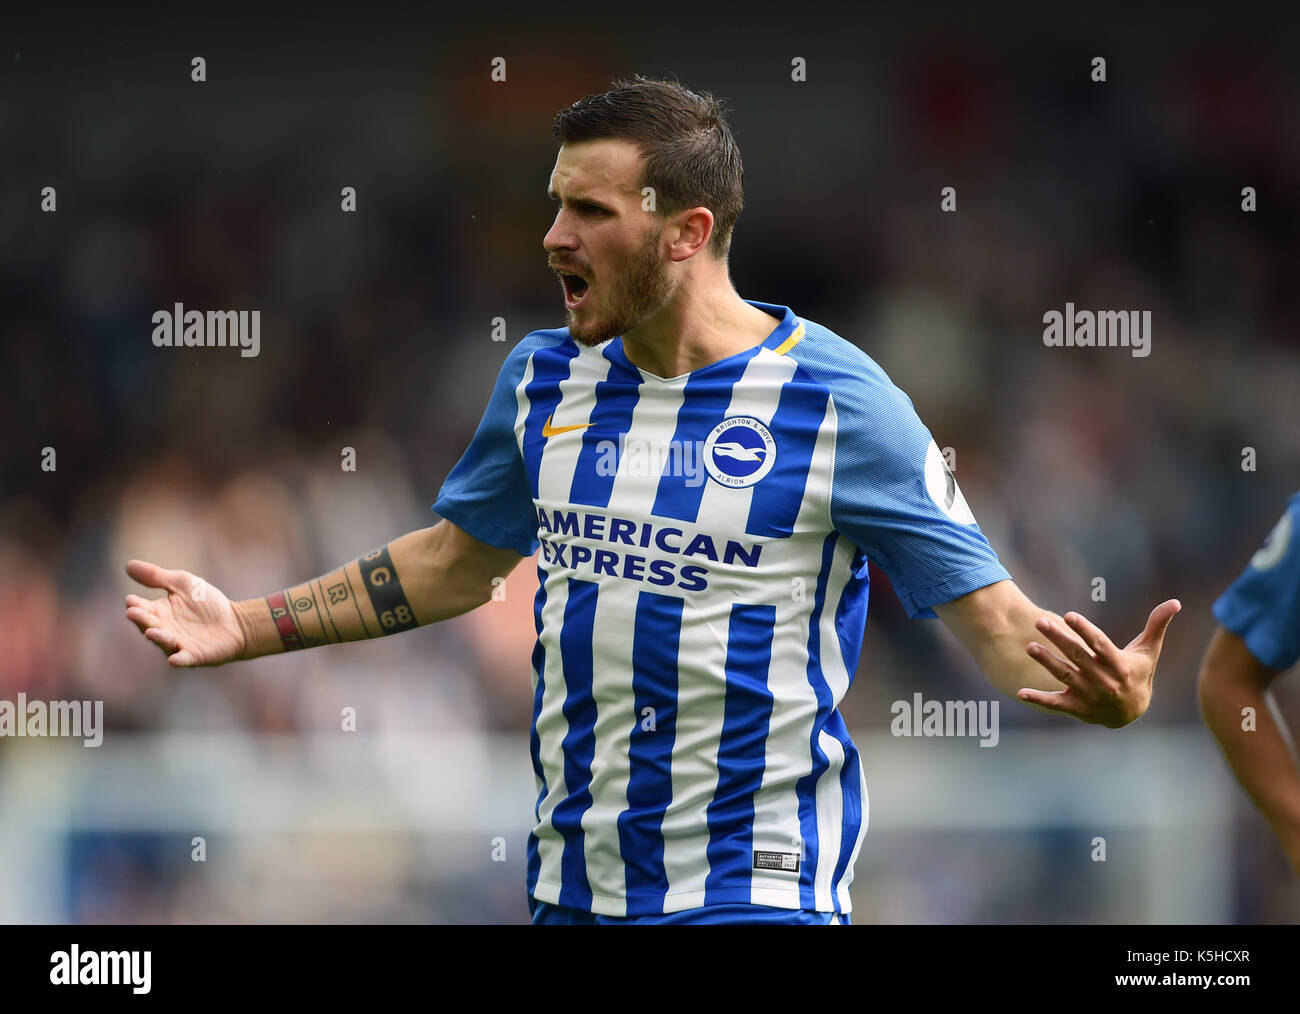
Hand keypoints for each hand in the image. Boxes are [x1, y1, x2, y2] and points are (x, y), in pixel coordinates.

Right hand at [123, 559, 246, 666]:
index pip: (142, 608)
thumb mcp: (182, 584)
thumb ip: (158, 577)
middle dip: (141, 620)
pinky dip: (179, 660)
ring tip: (151, 632)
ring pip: (164, 642)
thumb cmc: (206, 602)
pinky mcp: (195, 656)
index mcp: (159, 612)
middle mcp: (164, 630)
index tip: (130, 600)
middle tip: (133, 613)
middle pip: (149, 625)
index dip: (135, 605)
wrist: (235, 621)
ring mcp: (178, 644)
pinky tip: (174, 659)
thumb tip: (128, 565)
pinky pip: (184, 659)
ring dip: (158, 638)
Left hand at [1018, 600, 1181, 726]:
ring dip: (1046, 661)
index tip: (1070, 615)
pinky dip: (1038, 699)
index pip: (1100, 645)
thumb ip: (1157, 626)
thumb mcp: (1149, 651)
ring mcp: (1088, 695)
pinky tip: (1021, 693)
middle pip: (1077, 657)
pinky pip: (1055, 703)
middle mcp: (1103, 680)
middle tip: (1041, 622)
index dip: (1085, 630)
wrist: (1132, 714)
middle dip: (1059, 639)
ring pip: (1063, 676)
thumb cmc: (1139, 674)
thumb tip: (1175, 602)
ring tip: (1030, 646)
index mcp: (1119, 665)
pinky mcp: (1076, 707)